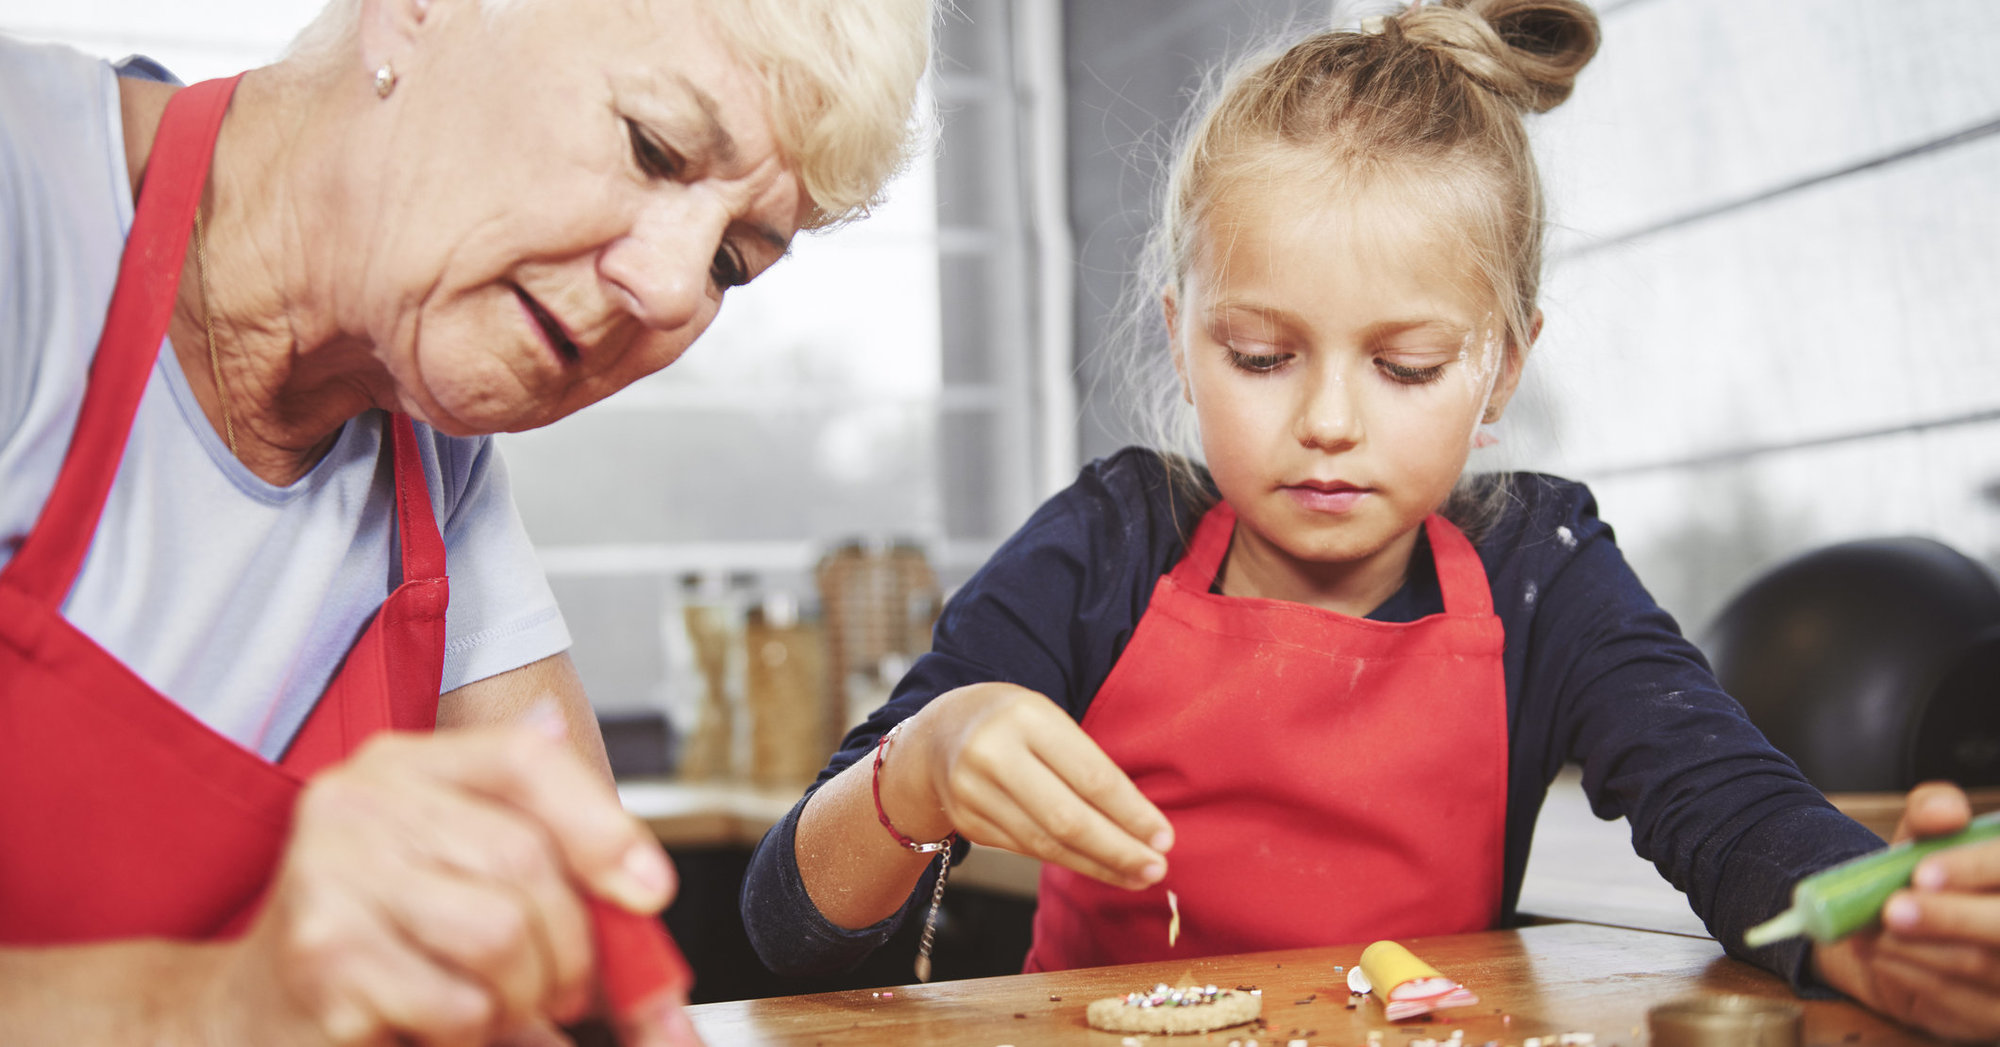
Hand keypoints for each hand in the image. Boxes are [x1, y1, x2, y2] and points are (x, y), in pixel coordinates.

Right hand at [203, 717, 684, 1045]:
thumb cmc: (382, 944)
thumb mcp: (464, 881)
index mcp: (408, 764)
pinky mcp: (326, 954)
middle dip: (573, 947)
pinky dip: (475, 1033)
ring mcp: (333, 871)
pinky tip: (437, 1025)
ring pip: (502, 934)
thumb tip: (648, 889)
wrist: (255, 1016)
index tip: (649, 890)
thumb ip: (552, 868)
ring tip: (498, 1009)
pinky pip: (460, 1002)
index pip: (527, 759)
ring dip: (524, 997)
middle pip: (526, 860)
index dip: (602, 824)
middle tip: (570, 991)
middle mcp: (360, 799)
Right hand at [892, 682, 1172, 889]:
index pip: (1090, 776)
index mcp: (1027, 717)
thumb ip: (1087, 764)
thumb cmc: (1015, 724)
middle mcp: (993, 753)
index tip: (1164, 838)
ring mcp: (973, 791)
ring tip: (1136, 876)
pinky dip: (1068, 861)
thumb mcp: (1049, 721)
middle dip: (1117, 850)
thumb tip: (1143, 824)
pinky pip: (1027, 850)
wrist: (940, 733)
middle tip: (1157, 869)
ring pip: (1046, 843)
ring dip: (1098, 865)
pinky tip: (1097, 867)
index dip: (1131, 813)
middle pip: (1067, 819)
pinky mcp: (967, 821)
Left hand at [1813, 781, 1999, 1042]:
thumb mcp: (1924, 834)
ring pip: (1981, 965)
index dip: (1971, 869)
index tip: (1921, 873)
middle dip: (1947, 918)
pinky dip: (1908, 974)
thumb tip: (1945, 812)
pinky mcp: (1996, 1016)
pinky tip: (1873, 950)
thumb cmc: (1927, 875)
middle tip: (1892, 909)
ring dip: (1916, 947)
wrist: (1903, 927)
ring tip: (1868, 927)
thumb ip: (1932, 811)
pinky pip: (1959, 1001)